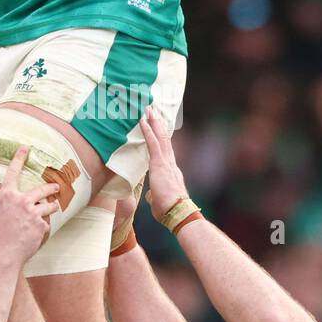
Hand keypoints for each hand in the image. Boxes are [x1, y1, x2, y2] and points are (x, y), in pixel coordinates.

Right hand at [0, 148, 59, 261]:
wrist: (0, 257)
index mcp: (7, 196)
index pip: (13, 172)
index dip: (19, 158)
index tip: (25, 148)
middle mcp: (23, 202)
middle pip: (41, 189)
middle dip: (50, 187)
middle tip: (56, 186)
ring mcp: (34, 214)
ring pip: (49, 206)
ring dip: (52, 205)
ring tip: (55, 206)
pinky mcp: (41, 227)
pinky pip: (45, 224)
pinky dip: (42, 226)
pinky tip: (38, 232)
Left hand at [139, 107, 187, 221]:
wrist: (178, 212)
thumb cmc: (169, 211)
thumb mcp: (158, 200)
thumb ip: (155, 195)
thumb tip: (151, 195)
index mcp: (171, 172)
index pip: (165, 151)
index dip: (162, 139)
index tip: (159, 128)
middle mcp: (171, 164)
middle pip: (164, 139)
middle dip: (159, 124)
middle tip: (154, 110)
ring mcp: (166, 162)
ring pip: (160, 137)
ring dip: (154, 122)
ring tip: (149, 109)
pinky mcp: (160, 164)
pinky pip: (153, 143)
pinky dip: (148, 131)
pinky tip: (143, 120)